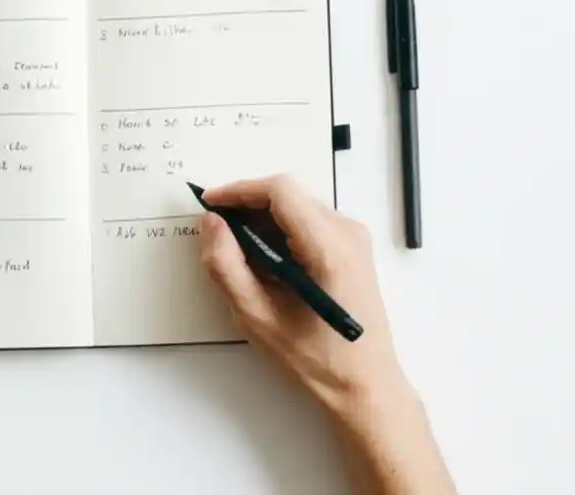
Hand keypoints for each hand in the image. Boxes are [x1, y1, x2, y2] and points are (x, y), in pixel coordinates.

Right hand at [198, 175, 407, 415]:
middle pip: (288, 195)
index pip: (280, 191)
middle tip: (216, 231)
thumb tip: (211, 223)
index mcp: (329, 248)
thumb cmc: (316, 359)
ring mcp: (354, 239)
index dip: (238, 191)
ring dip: (262, 220)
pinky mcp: (353, 248)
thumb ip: (226, 265)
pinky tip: (264, 262)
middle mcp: (347, 233)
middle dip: (246, 206)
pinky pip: (309, 222)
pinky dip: (280, 231)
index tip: (209, 204)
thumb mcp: (257, 317)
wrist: (365, 384)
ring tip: (237, 252)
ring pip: (296, 206)